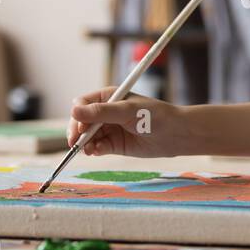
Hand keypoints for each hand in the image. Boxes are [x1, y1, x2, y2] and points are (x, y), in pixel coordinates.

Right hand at [67, 87, 191, 158]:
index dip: (78, 115)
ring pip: (87, 136)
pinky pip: (97, 147)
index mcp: (108, 97)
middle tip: (76, 142)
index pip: (82, 104)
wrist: (175, 134)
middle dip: (77, 131)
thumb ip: (101, 112)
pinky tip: (96, 152)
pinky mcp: (113, 144)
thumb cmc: (154, 115)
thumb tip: (74, 111)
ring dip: (84, 143)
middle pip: (81, 121)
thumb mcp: (126, 111)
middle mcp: (105, 112)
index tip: (80, 126)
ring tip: (88, 150)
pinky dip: (93, 150)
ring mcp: (109, 129)